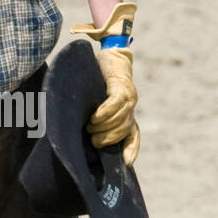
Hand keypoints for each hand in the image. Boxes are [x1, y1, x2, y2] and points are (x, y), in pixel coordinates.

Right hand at [88, 47, 139, 166]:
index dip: (131, 150)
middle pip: (123, 131)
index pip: (133, 136)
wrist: (111, 54)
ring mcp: (129, 97)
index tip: (126, 163)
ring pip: (119, 120)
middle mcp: (131, 107)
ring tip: (90, 126)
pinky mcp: (121, 87)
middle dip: (108, 139)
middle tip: (93, 139)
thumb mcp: (101, 101)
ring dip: (103, 126)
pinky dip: (104, 114)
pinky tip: (94, 116)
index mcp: (128, 113)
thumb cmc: (101, 79)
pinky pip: (114, 105)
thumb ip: (99, 117)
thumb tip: (83, 133)